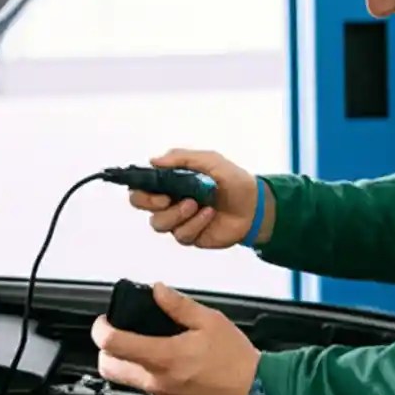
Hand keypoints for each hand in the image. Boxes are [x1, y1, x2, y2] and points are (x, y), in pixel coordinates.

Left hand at [90, 282, 258, 394]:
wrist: (257, 392)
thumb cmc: (237, 359)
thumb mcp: (210, 321)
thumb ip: (178, 305)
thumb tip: (158, 291)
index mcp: (164, 357)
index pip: (114, 344)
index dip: (101, 329)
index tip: (104, 321)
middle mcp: (158, 382)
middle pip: (108, 369)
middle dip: (105, 350)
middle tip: (117, 335)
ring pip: (127, 381)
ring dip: (127, 363)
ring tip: (144, 347)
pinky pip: (148, 392)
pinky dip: (148, 377)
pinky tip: (167, 365)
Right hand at [129, 148, 272, 248]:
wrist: (254, 205)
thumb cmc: (233, 181)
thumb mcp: (211, 161)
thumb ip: (182, 158)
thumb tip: (154, 160)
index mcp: (172, 181)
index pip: (143, 185)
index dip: (140, 187)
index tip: (151, 186)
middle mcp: (171, 201)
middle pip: (142, 205)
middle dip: (150, 202)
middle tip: (166, 199)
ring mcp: (180, 220)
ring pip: (159, 224)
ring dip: (176, 214)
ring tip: (195, 204)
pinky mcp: (191, 236)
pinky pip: (182, 235)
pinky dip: (195, 223)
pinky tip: (208, 215)